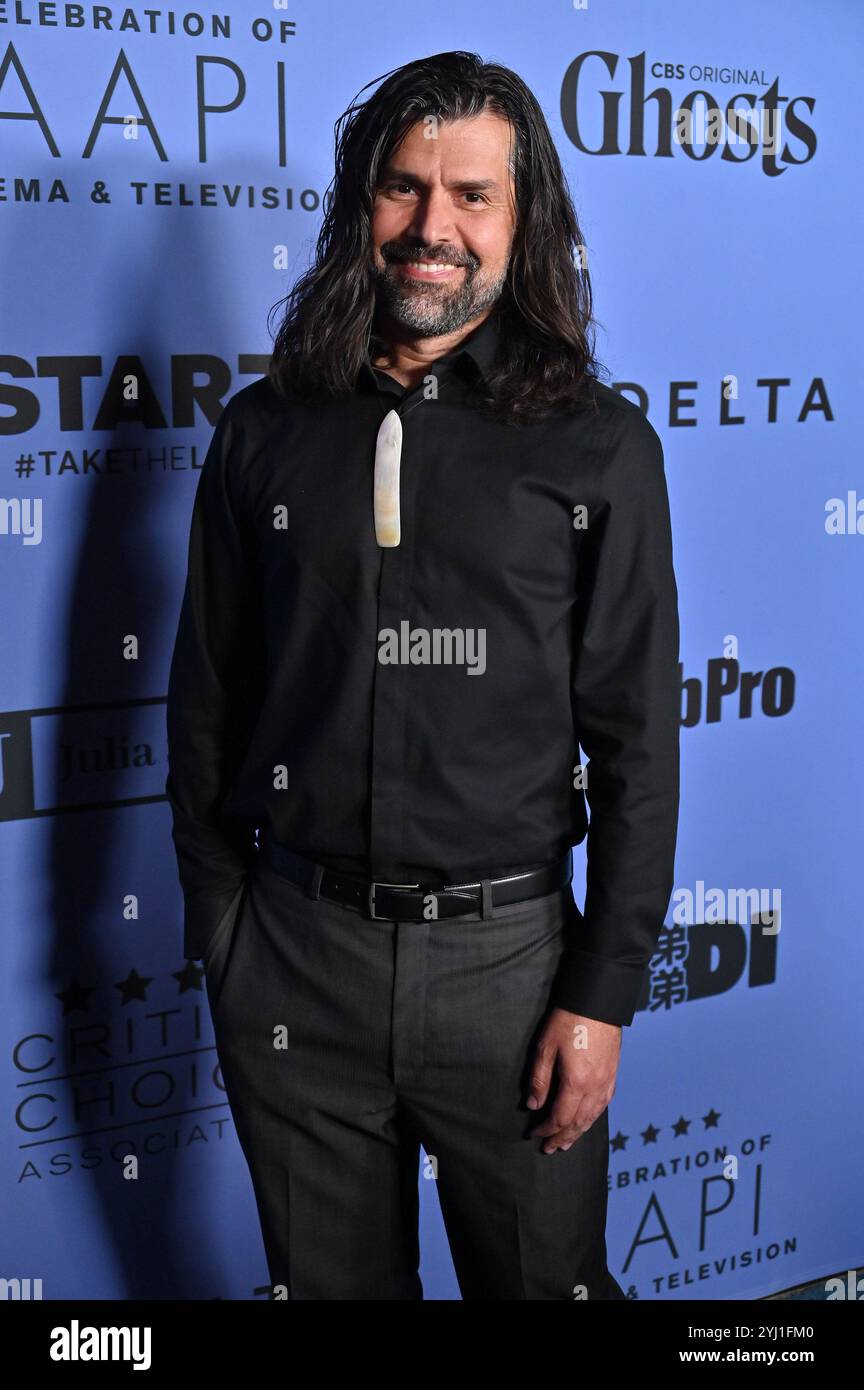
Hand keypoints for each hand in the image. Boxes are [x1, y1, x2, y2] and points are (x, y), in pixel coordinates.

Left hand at [526, 1008, 620, 1152]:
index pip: (560, 1118)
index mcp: (577, 1083)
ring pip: (593, 1117)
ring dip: (578, 1132)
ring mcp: (607, 1082)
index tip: (534, 1134)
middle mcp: (595, 1087)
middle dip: (562, 1137)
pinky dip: (592, 1118)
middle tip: (549, 1149)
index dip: (546, 1129)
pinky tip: (587, 1120)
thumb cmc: (569, 1020)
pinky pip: (603, 1105)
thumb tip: (533, 1105)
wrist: (598, 1002)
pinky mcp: (613, 1074)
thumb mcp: (545, 1048)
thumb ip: (539, 1079)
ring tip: (567, 1142)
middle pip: (578, 1123)